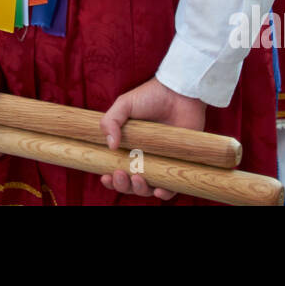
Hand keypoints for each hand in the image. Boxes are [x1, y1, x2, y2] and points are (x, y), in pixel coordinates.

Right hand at [98, 77, 206, 199]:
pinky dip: (165, 193)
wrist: (179, 92)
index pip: (116, 169)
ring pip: (148, 188)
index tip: (105, 176)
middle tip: (120, 174)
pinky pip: (172, 187)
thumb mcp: (124, 104)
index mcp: (128, 147)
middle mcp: (143, 157)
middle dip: (122, 185)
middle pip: (130, 183)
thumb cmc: (151, 96)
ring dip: (139, 189)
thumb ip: (110, 121)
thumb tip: (110, 146)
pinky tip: (158, 189)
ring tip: (137, 178)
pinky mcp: (179, 164)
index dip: (110, 179)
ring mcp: (161, 162)